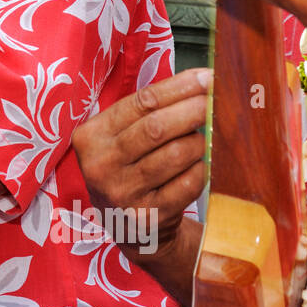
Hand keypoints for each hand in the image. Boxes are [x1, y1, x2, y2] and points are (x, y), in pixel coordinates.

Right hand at [72, 69, 210, 261]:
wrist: (128, 228)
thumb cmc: (128, 168)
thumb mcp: (119, 139)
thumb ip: (147, 112)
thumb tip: (201, 81)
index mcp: (90, 137)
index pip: (140, 102)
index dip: (179, 87)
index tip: (208, 77)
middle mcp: (101, 165)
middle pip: (157, 127)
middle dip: (194, 109)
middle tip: (216, 102)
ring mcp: (123, 193)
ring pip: (175, 154)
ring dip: (197, 141)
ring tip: (201, 138)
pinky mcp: (149, 216)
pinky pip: (188, 183)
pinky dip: (200, 169)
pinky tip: (200, 165)